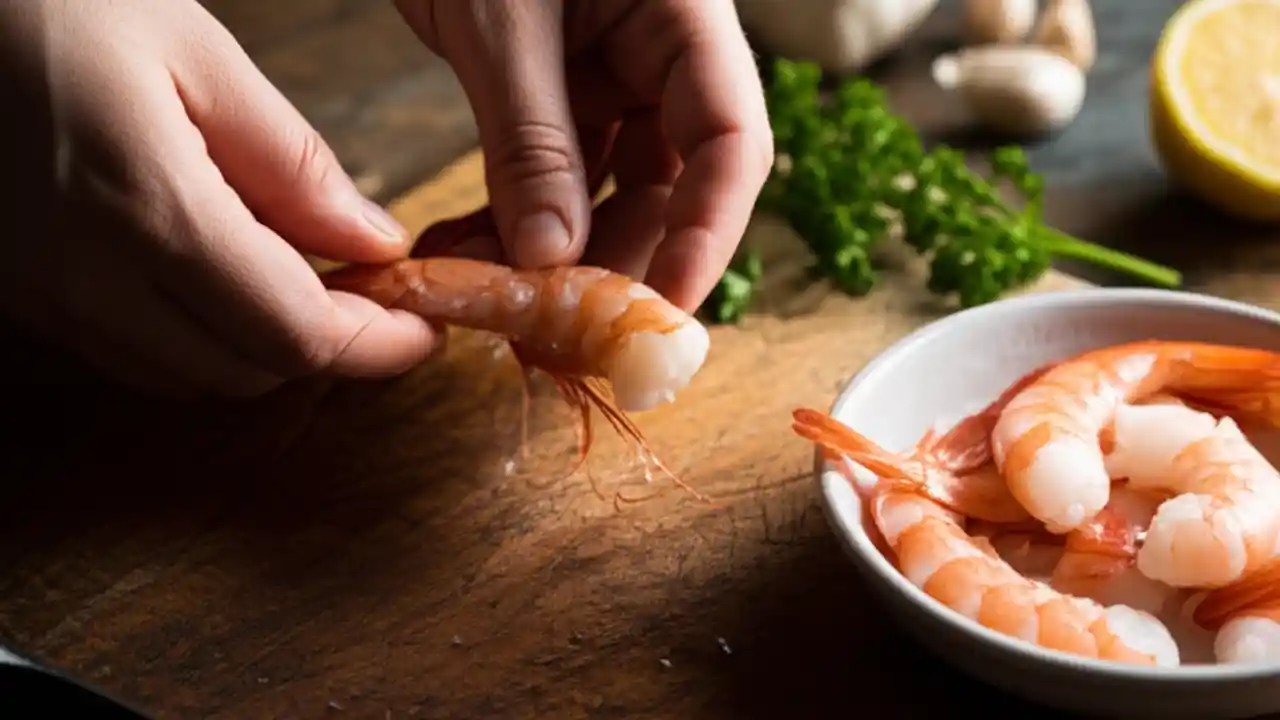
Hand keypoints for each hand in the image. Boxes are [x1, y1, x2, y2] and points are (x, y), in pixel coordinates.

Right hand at [0, 1, 439, 397]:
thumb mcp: (196, 53)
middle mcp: (90, 279)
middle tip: (368, 292)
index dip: (376, 346)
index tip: (424, 327)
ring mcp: (44, 297)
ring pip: (190, 377)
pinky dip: (197, 337)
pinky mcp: (18, 295)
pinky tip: (217, 274)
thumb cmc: (53, 4)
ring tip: (296, 275)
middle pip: (249, 372)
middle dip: (325, 346)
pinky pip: (131, 355)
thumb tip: (377, 244)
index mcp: (152, 212)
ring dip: (261, 346)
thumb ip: (294, 164)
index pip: (296, 335)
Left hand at [395, 0, 773, 311]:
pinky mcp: (560, 93)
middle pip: (675, 185)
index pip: (734, 141)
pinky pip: (555, 175)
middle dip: (620, 263)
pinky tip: (466, 255)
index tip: (662, 310)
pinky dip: (515, 220)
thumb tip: (552, 262)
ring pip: (611, 193)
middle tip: (563, 331)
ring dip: (559, 254)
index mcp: (685, 19)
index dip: (710, 234)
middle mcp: (661, 57)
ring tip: (495, 299)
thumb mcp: (502, 23)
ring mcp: (611, 77)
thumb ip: (532, 141)